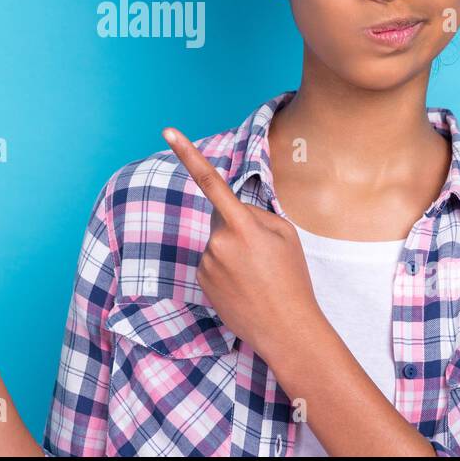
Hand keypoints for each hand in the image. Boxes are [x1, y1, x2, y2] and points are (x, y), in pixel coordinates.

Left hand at [160, 128, 322, 359]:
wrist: (286, 329)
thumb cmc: (291, 278)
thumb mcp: (285, 234)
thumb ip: (256, 214)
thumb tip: (233, 211)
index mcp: (241, 224)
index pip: (210, 181)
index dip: (188, 153)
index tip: (168, 131)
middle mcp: (218, 241)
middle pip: (221, 218)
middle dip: (238, 227)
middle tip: (263, 255)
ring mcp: (206, 263)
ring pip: (216, 242)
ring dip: (232, 251)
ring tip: (256, 275)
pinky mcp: (201, 281)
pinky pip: (211, 263)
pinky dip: (225, 269)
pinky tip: (244, 286)